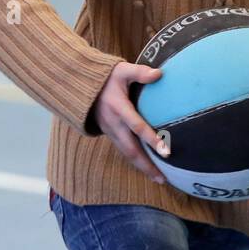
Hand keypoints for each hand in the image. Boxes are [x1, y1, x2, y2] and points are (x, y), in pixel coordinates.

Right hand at [90, 61, 169, 183]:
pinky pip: (124, 151)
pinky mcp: (110, 134)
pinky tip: (147, 168)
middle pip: (131, 149)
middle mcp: (114, 124)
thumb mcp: (121, 70)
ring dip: (142, 167)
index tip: (166, 152)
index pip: (137, 126)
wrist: (81, 87)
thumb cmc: (106, 77)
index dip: (151, 139)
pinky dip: (135, 161)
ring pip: (127, 153)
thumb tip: (159, 74)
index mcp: (118, 108)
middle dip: (147, 165)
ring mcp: (110, 131)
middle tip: (163, 178)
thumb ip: (140, 72)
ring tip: (159, 179)